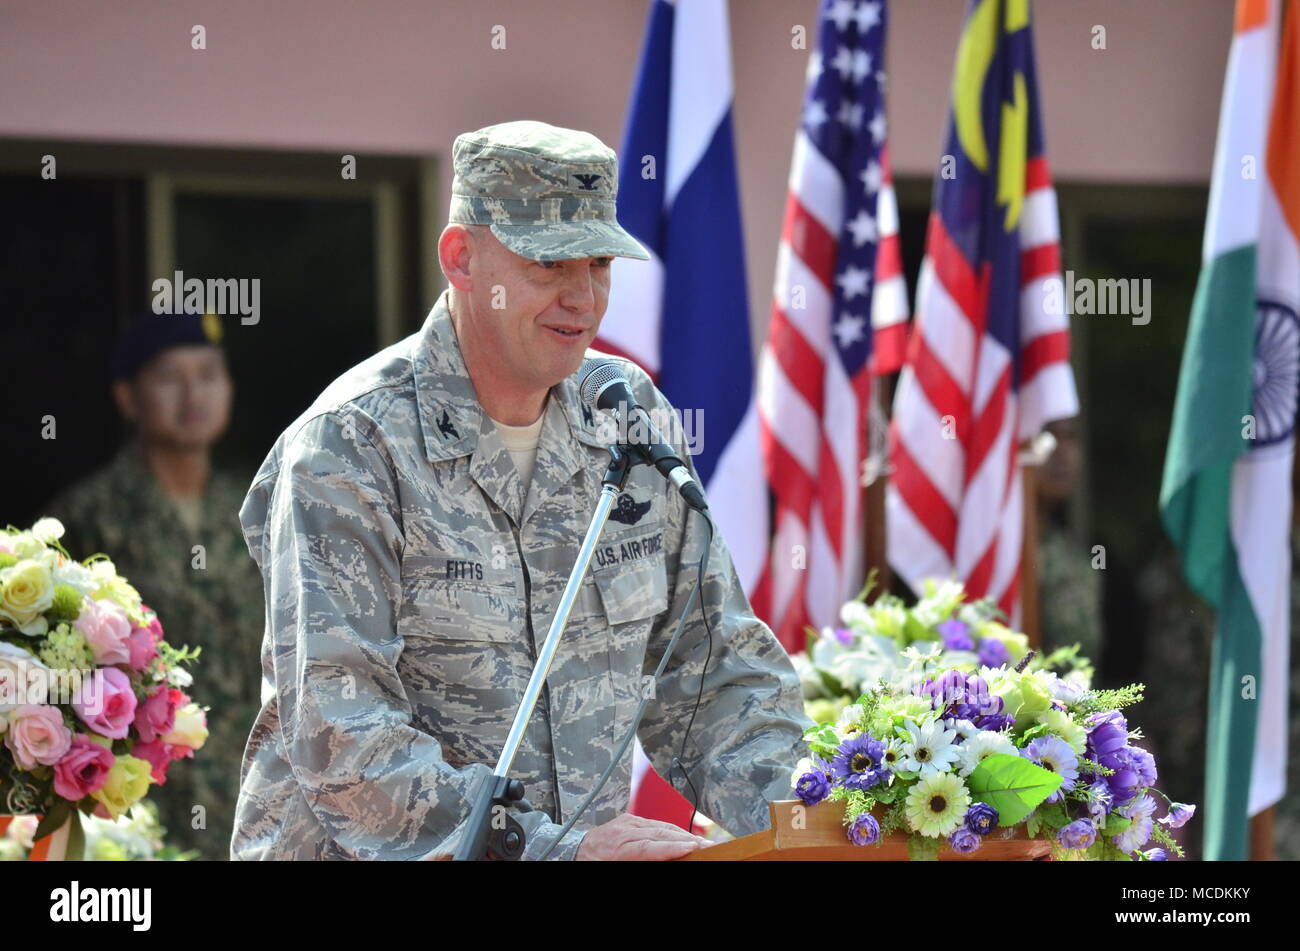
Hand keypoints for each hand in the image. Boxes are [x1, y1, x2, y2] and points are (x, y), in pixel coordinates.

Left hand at [575, 813, 710, 860]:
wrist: (572, 850)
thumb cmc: (593, 864)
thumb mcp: (613, 870)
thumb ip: (640, 861)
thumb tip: (665, 859)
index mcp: (614, 849)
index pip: (646, 847)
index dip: (670, 848)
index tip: (691, 848)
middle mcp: (621, 831)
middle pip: (658, 833)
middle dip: (685, 840)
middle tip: (708, 847)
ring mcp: (625, 822)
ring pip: (660, 826)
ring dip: (684, 834)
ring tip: (704, 843)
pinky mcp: (629, 818)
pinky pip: (656, 823)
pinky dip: (673, 831)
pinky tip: (686, 837)